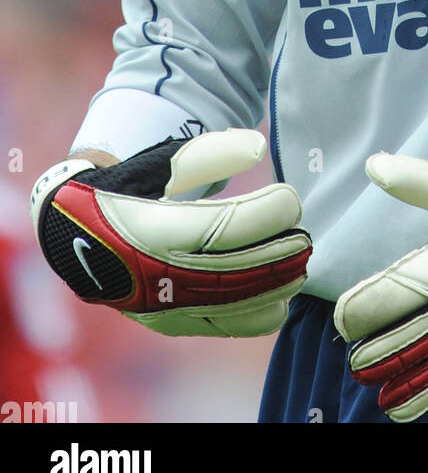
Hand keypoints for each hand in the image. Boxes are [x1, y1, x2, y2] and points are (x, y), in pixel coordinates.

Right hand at [30, 129, 311, 336]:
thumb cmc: (126, 188)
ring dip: (273, 286)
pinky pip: (219, 326)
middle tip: (306, 236)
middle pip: (231, 271)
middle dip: (277, 253)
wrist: (75, 236)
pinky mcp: (170, 322)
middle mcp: (152, 276)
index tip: (291, 198)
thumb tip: (256, 147)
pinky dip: (256, 316)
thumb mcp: (159, 162)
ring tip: (301, 264)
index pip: (220, 229)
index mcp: (148, 230)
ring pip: (228, 304)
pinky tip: (282, 297)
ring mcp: (160, 305)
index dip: (263, 215)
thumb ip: (209, 152)